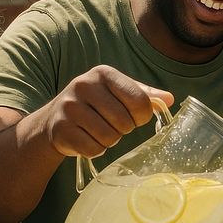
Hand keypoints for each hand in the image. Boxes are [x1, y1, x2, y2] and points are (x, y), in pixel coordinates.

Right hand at [43, 65, 173, 157]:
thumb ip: (144, 94)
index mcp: (103, 73)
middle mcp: (84, 85)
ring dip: (109, 140)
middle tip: (112, 125)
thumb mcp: (118, 93)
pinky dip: (95, 150)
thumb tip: (168, 100)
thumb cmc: (95, 105)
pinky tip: (87, 139)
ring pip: (109, 137)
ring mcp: (70, 107)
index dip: (142, 116)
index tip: (134, 117)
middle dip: (124, 129)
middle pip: (125, 121)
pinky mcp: (61, 129)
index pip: (139, 100)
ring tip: (99, 131)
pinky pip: (93, 149)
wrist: (54, 119)